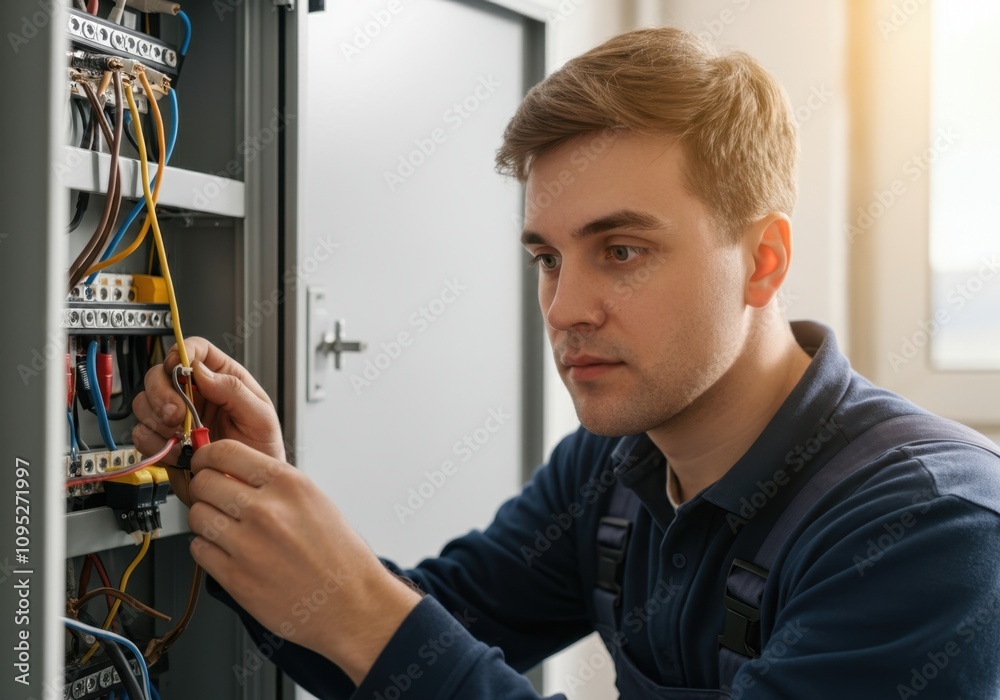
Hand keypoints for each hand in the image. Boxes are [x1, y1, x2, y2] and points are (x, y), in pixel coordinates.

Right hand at [132, 338, 285, 504]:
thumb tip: (202, 370)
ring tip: (182, 436)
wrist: (249, 488)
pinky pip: (141, 433)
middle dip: (162, 393)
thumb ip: (234, 390)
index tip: (177, 367)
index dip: (181, 352)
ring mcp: (176, 418)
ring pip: (144, 402)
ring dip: (157, 419)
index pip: (194, 350)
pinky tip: (176, 451)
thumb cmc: (262, 450)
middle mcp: (195, 394)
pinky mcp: (163, 441)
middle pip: (159, 374)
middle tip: (177, 415)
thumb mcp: (260, 418)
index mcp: (222, 379)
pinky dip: (153, 442)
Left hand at [187, 440, 421, 682]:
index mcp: (288, 484)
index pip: (225, 452)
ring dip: (205, 519)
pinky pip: (200, 550)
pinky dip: (208, 549)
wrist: (352, 604)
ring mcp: (248, 545)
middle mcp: (266, 510)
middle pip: (204, 482)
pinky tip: (228, 552)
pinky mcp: (236, 578)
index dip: (207, 456)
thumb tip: (237, 471)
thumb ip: (274, 484)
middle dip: (204, 488)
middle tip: (212, 496)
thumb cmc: (340, 556)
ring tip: (224, 527)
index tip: (206, 463)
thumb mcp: (315, 501)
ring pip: (197, 516)